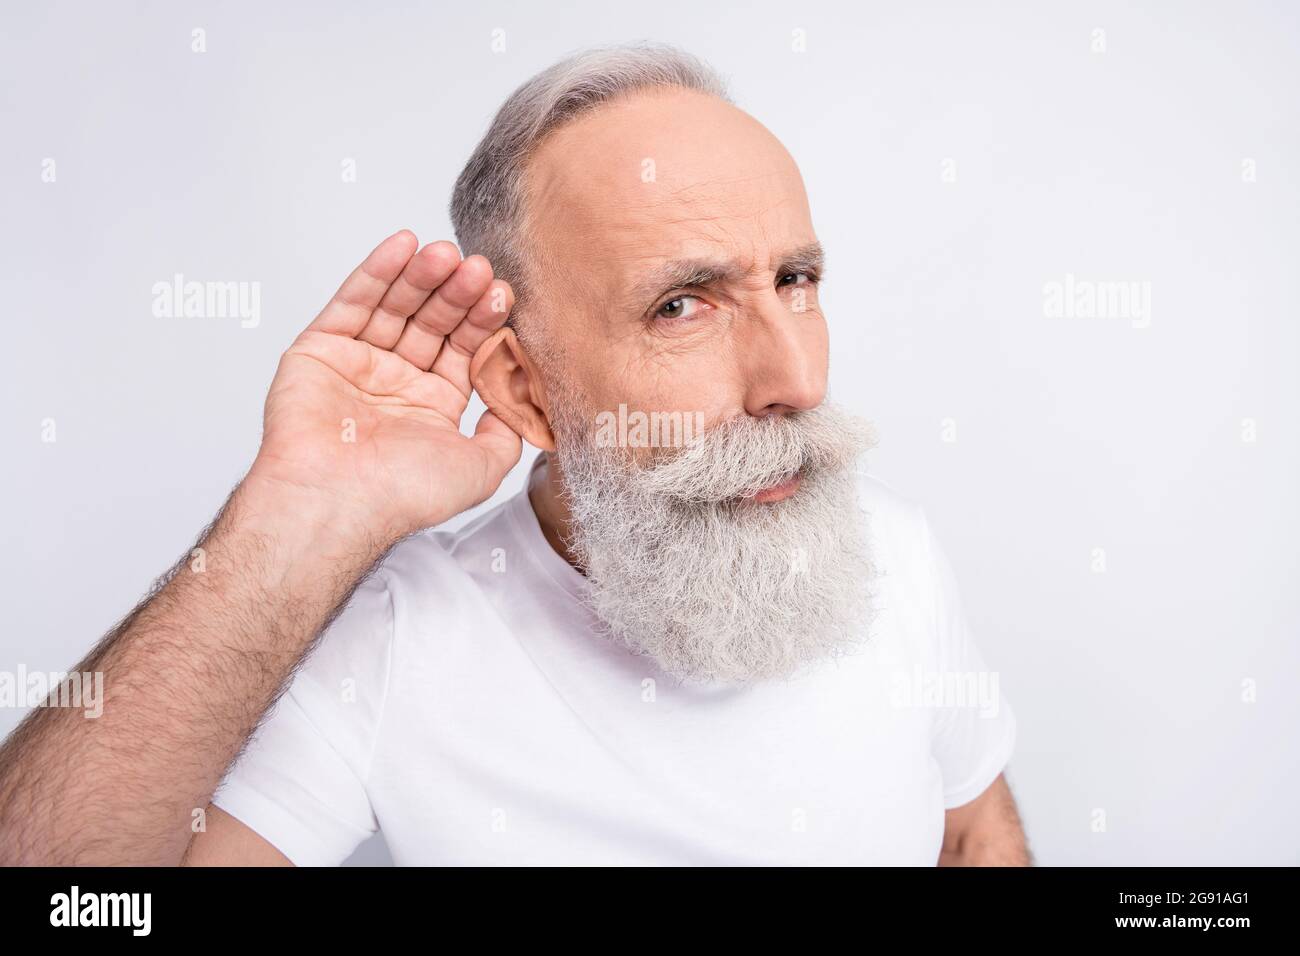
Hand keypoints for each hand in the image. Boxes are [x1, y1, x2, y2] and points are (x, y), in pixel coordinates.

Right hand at [247, 230, 521, 541]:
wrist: (339, 502)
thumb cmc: (404, 495)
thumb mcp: (483, 468)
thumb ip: (508, 431)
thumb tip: (523, 403)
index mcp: (432, 406)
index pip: (464, 347)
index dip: (483, 319)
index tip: (503, 293)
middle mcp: (396, 382)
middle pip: (432, 321)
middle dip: (456, 293)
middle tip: (477, 266)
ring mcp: (357, 363)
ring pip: (395, 305)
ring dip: (422, 276)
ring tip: (446, 253)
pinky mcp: (319, 350)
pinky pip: (352, 302)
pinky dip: (377, 271)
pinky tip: (403, 245)